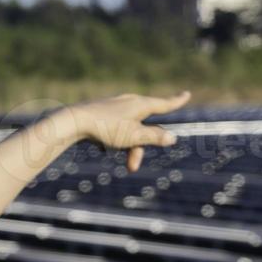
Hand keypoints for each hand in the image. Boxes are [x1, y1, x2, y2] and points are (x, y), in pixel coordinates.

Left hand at [61, 91, 191, 171]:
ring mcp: (115, 107)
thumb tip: (172, 137)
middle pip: (144, 126)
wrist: (74, 122)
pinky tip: (101, 146)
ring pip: (130, 130)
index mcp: (140, 104)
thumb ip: (154, 137)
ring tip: (114, 158)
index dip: (176, 101)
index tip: (187, 94)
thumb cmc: (106, 128)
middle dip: (141, 147)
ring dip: (127, 147)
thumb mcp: (134, 136)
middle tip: (132, 167)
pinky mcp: (103, 113)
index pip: (164, 103)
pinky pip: (116, 130)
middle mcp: (129, 102)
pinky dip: (114, 141)